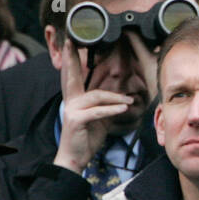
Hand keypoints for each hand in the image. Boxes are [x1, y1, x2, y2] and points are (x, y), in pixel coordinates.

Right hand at [52, 39, 131, 173]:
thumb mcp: (98, 118)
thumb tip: (121, 96)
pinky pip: (97, 111)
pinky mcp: (76, 120)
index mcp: (74, 98)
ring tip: (128, 101)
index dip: (72, 59)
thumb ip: (104, 105)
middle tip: (73, 41)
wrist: (75, 159)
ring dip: (114, 97)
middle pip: (71, 76)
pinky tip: (123, 107)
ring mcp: (71, 110)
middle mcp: (70, 101)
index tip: (72, 42)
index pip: (73, 75)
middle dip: (72, 58)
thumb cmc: (86, 137)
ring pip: (95, 96)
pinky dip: (112, 109)